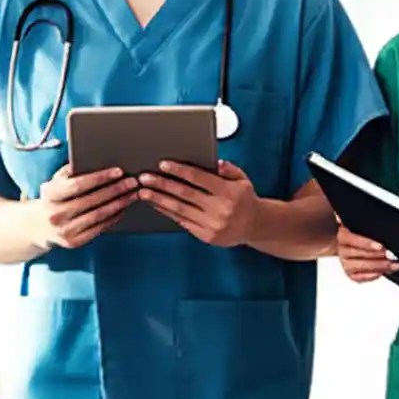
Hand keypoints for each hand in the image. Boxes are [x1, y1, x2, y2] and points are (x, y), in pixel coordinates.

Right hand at [33, 164, 138, 248]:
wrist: (39, 226)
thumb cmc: (56, 196)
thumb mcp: (57, 181)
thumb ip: (72, 171)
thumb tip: (97, 159)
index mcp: (50, 194)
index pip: (77, 185)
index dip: (99, 178)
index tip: (119, 171)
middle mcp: (55, 214)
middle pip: (91, 200)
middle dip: (115, 190)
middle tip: (133, 181)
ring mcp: (64, 230)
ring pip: (98, 215)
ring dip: (119, 204)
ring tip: (133, 194)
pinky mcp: (74, 242)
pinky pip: (99, 227)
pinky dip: (115, 217)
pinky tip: (124, 207)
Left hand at [137, 160, 259, 246]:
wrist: (255, 226)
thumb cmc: (245, 200)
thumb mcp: (243, 180)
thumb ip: (229, 169)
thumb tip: (215, 163)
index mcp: (228, 192)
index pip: (199, 178)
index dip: (179, 170)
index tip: (163, 164)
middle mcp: (219, 209)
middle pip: (184, 193)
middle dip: (162, 184)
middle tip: (145, 177)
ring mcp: (211, 224)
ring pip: (180, 209)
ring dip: (159, 200)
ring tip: (143, 192)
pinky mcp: (205, 235)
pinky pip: (182, 221)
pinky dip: (167, 212)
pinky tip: (156, 205)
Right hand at [337, 223, 398, 281]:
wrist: (349, 245)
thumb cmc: (359, 234)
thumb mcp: (360, 226)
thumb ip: (364, 223)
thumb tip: (359, 219)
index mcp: (343, 236)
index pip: (353, 239)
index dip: (367, 243)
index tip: (381, 246)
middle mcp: (342, 250)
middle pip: (358, 254)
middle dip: (376, 256)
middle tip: (391, 256)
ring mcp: (345, 263)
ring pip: (359, 266)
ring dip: (378, 266)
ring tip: (392, 265)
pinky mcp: (350, 274)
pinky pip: (359, 278)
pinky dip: (371, 276)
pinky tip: (382, 272)